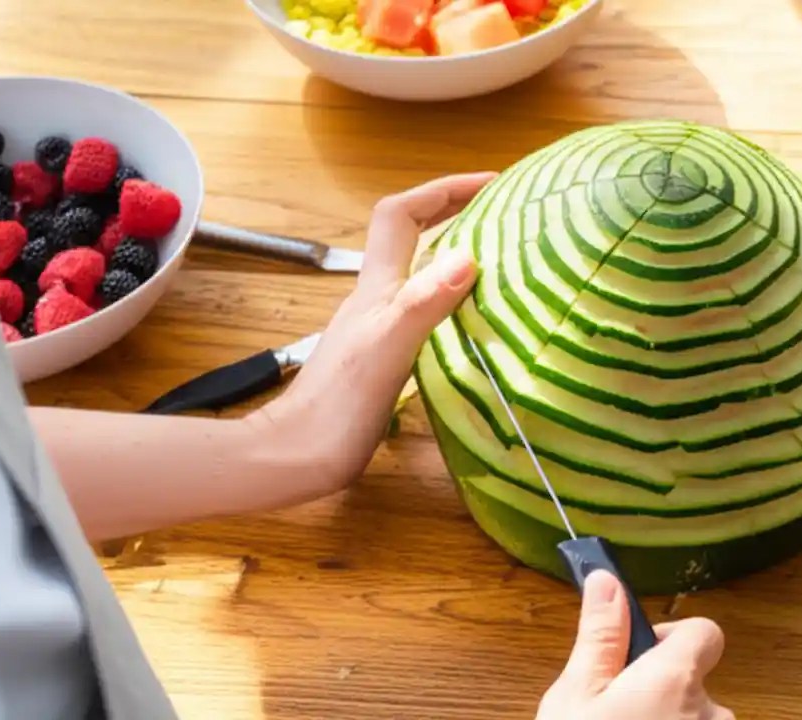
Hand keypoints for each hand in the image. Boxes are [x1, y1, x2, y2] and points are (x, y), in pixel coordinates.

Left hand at [255, 172, 495, 495]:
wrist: (298, 455)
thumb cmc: (338, 405)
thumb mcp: (388, 346)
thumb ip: (425, 301)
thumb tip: (468, 256)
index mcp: (377, 286)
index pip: (403, 214)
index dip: (444, 189)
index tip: (491, 183)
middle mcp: (378, 300)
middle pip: (413, 236)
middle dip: (455, 211)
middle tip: (504, 210)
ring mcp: (380, 329)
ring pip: (421, 273)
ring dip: (457, 254)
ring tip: (502, 257)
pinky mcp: (387, 360)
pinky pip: (427, 312)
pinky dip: (455, 301)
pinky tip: (477, 320)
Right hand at [537, 571, 734, 719]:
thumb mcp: (576, 695)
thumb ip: (600, 638)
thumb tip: (607, 581)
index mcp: (675, 680)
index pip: (704, 631)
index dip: (673, 638)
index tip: (638, 657)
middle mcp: (710, 712)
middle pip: (695, 679)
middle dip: (663, 689)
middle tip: (618, 708)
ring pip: (696, 716)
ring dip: (669, 718)